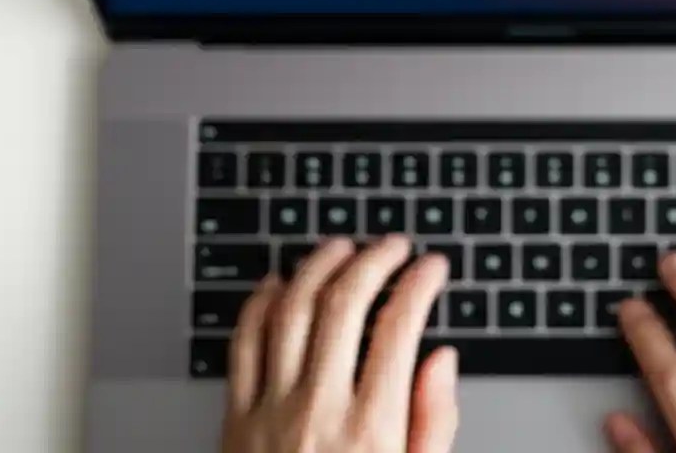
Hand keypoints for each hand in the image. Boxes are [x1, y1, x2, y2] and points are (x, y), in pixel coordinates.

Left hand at [221, 236, 457, 452]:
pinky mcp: (235, 421)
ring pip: (290, 311)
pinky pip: (242, 345)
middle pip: (345, 305)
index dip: (420, 284)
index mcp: (371, 429)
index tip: (433, 268)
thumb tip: (440, 360)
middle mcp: (318, 411)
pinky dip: (258, 305)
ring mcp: (270, 411)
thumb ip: (433, 423)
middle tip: (394, 246)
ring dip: (317, 267)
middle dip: (375, 260)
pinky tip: (277, 285)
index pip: (400, 328)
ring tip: (341, 248)